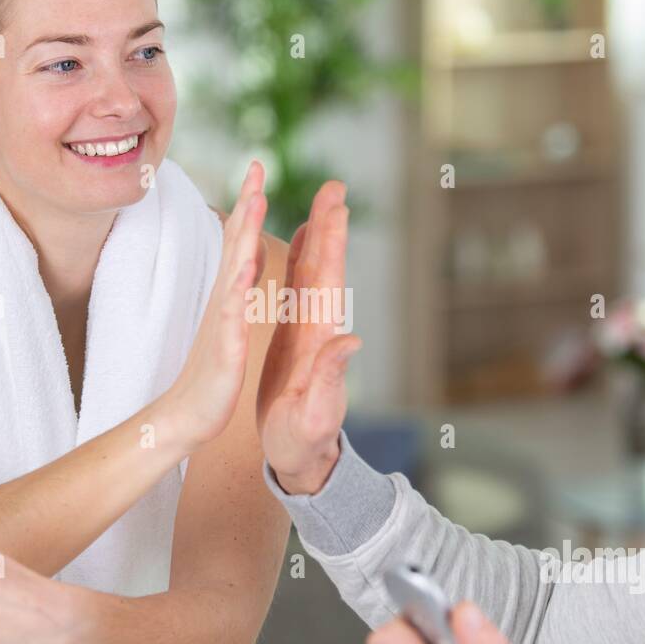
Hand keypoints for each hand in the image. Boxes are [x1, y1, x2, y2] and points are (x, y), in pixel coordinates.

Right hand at [160, 161, 267, 449]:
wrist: (186, 418)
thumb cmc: (209, 375)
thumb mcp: (230, 327)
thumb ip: (238, 288)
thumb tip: (245, 254)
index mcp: (232, 296)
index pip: (242, 242)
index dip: (250, 207)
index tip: (257, 170)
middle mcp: (226, 302)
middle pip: (237, 244)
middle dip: (248, 203)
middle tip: (256, 165)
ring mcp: (224, 323)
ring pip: (236, 270)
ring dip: (245, 234)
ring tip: (255, 201)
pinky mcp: (226, 349)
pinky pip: (233, 314)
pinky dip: (240, 289)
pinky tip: (247, 266)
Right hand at [256, 181, 358, 494]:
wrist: (302, 458)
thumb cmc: (305, 441)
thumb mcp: (315, 413)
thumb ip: (331, 378)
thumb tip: (349, 340)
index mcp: (321, 339)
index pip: (328, 282)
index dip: (331, 243)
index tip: (336, 207)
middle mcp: (318, 328)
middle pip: (324, 268)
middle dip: (329, 226)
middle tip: (334, 186)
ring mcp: (308, 331)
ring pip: (313, 274)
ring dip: (318, 238)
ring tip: (322, 203)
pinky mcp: (295, 339)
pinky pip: (298, 291)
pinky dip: (302, 263)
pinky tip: (303, 247)